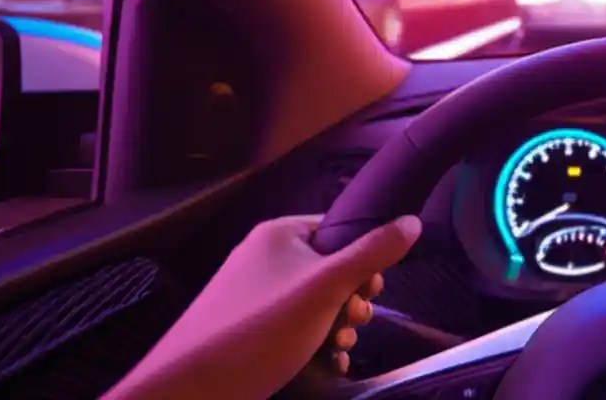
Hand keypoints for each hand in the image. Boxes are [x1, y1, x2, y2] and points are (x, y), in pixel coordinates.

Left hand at [106, 214, 421, 399]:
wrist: (193, 389)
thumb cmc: (261, 329)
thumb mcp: (327, 287)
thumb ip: (372, 253)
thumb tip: (412, 221)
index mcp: (280, 234)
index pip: (339, 229)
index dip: (364, 258)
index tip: (371, 291)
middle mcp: (266, 258)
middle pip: (331, 268)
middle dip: (352, 300)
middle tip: (352, 323)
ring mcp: (256, 295)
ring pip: (316, 302)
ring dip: (338, 325)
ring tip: (337, 347)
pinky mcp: (250, 328)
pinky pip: (295, 326)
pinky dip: (316, 342)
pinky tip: (328, 363)